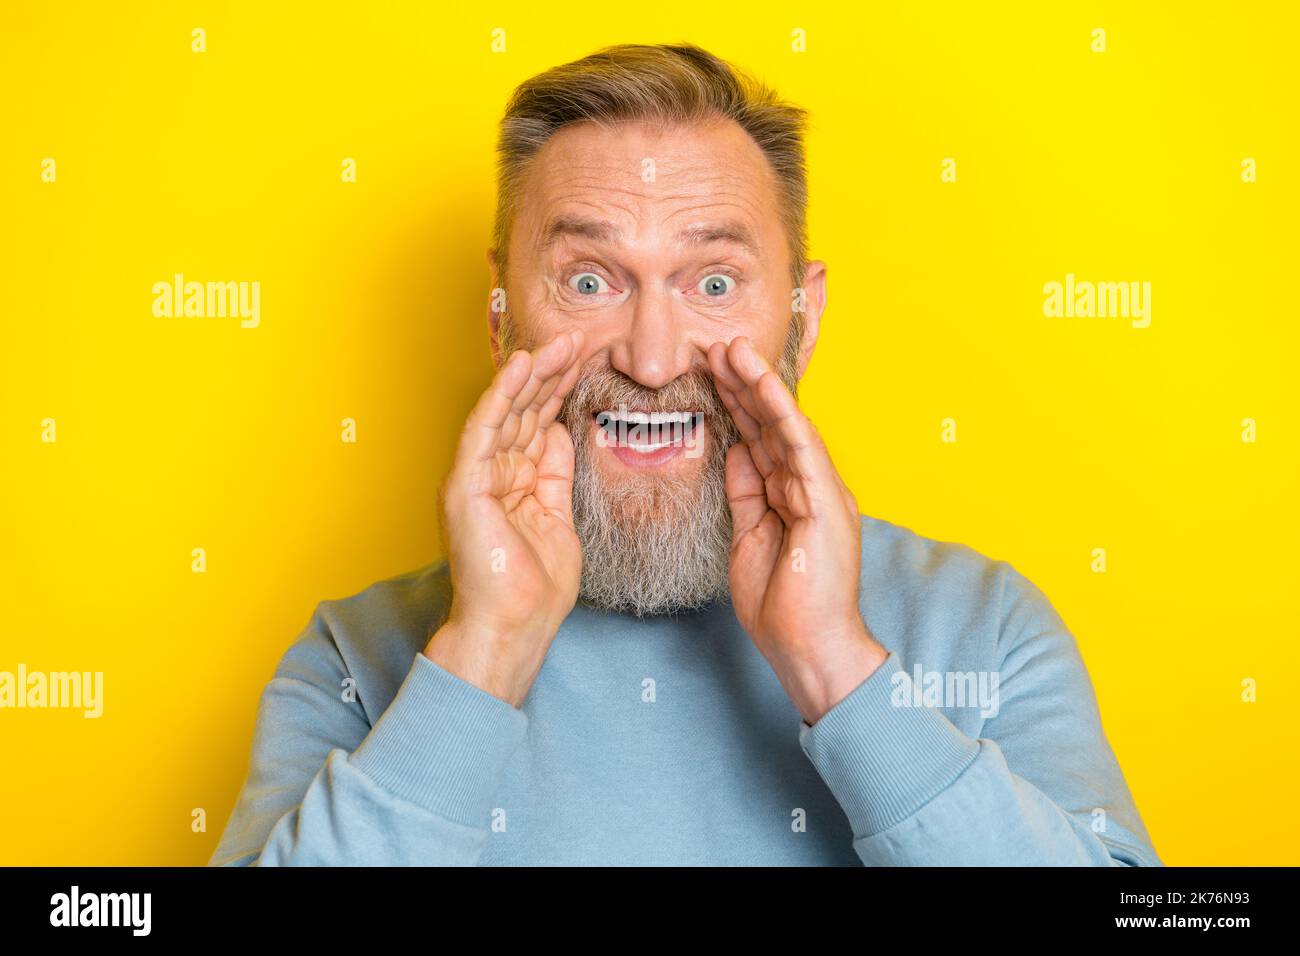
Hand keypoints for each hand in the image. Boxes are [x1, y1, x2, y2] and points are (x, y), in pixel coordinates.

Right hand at [424, 330, 585, 706]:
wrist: (513, 628)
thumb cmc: (535, 589)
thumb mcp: (557, 518)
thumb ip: (555, 475)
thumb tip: (561, 433)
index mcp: (511, 483)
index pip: (537, 425)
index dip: (559, 391)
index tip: (585, 360)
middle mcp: (489, 475)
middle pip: (523, 413)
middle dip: (550, 374)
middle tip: (576, 338)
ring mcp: (474, 478)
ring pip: (505, 413)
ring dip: (532, 375)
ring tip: (558, 343)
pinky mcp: (464, 486)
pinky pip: (485, 430)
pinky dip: (502, 396)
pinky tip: (522, 368)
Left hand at [707, 336, 887, 724]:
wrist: (810, 650)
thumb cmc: (782, 605)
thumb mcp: (749, 538)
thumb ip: (747, 493)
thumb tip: (736, 451)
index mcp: (792, 494)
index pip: (759, 437)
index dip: (734, 401)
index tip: (707, 370)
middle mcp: (811, 485)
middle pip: (771, 423)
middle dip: (742, 382)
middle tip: (713, 344)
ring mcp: (822, 492)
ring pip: (786, 425)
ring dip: (759, 385)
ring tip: (731, 350)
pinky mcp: (826, 503)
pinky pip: (801, 448)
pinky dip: (781, 413)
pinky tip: (762, 385)